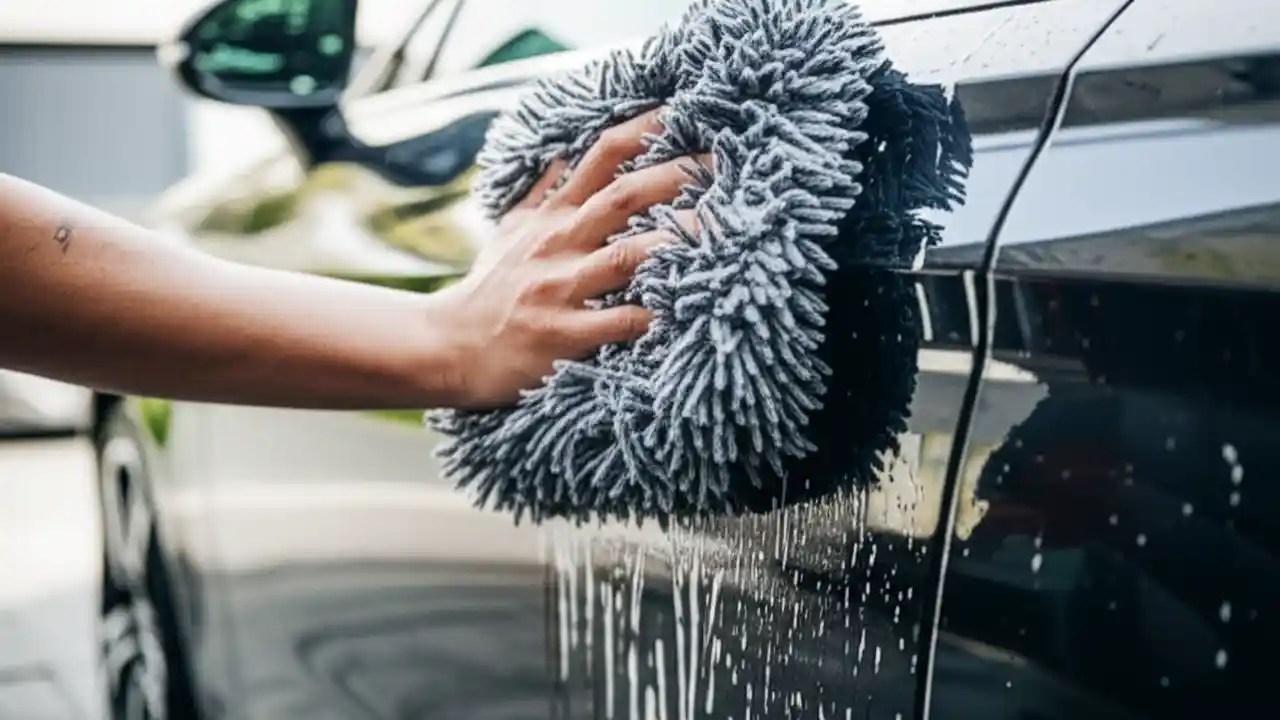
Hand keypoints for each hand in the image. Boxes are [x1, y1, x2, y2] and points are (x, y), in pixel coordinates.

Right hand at [437, 109, 705, 408]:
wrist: (450, 346)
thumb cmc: (490, 288)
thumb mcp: (510, 229)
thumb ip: (542, 192)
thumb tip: (562, 154)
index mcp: (554, 214)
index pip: (602, 155)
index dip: (645, 130)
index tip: (687, 114)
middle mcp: (560, 243)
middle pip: (626, 197)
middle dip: (678, 177)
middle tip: (728, 167)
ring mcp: (561, 288)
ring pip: (627, 256)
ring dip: (676, 242)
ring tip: (724, 232)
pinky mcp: (563, 335)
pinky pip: (619, 322)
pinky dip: (654, 314)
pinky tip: (689, 309)